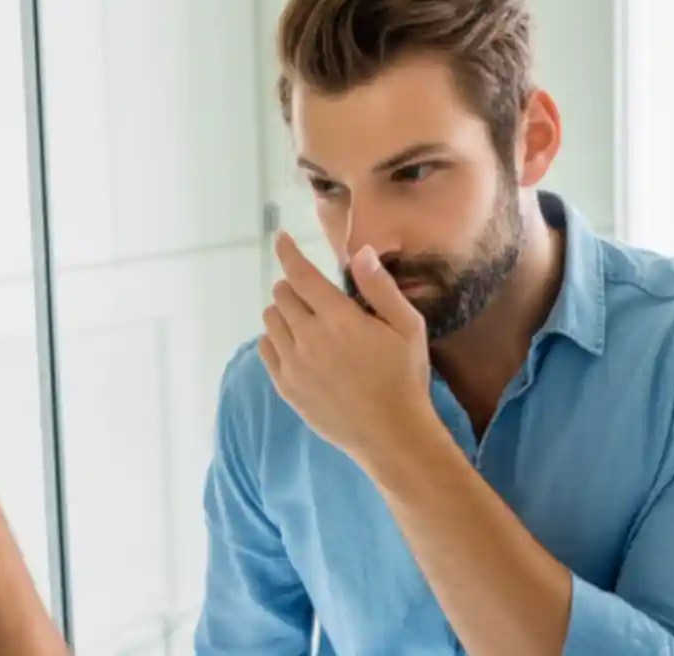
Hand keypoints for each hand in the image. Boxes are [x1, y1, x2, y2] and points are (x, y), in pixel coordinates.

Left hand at [260, 233, 434, 465]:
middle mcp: (309, 337)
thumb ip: (380, 287)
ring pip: (270, 320)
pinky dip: (275, 339)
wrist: (391, 434)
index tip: (280, 240)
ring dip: (283, 311)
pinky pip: (266, 349)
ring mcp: (293, 364)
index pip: (301, 275)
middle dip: (294, 286)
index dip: (288, 253)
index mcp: (339, 318)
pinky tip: (296, 345)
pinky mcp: (286, 387)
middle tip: (313, 295)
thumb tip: (360, 251)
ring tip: (306, 320)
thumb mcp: (407, 327)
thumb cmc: (404, 377)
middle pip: (282, 295)